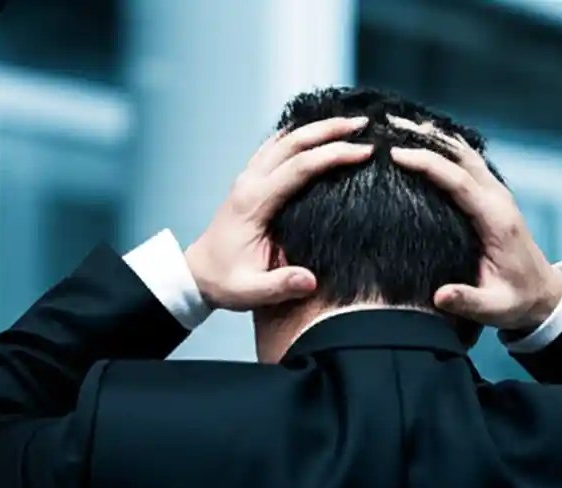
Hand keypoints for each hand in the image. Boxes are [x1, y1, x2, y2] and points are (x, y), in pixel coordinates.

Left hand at [184, 116, 372, 310]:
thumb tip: (311, 281)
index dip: (332, 156)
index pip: (299, 168)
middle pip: (292, 142)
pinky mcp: (251, 179)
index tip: (364, 152)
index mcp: (254, 202)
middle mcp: (251, 181)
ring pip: (284, 138)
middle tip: (363, 123)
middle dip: (330, 129)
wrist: (197, 274)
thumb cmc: (225, 281)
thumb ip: (281, 285)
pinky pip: (276, 146)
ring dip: (317, 127)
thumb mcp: (251, 291)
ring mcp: (249, 177)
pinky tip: (317, 131)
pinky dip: (299, 134)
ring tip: (348, 122)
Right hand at [387, 118, 561, 329]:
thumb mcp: (494, 308)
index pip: (459, 180)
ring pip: (463, 152)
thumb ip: (467, 301)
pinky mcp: (490, 195)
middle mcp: (497, 198)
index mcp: (496, 220)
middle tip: (389, 125)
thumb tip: (440, 295)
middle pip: (460, 155)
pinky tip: (421, 140)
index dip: (428, 164)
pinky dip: (443, 146)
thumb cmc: (516, 300)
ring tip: (398, 124)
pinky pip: (465, 161)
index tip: (396, 155)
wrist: (542, 294)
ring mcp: (496, 193)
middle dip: (424, 138)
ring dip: (433, 137)